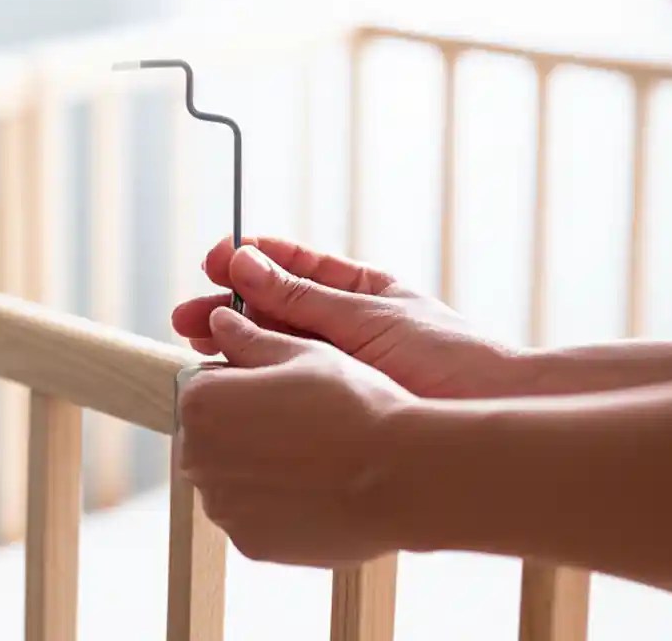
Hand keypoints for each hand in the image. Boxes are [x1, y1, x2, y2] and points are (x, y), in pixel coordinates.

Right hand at [172, 236, 519, 397]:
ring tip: (195, 343)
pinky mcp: (331, 399)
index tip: (213, 259)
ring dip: (230, 340)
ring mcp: (334, 363)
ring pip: (269, 345)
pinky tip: (225, 375)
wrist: (486, 413)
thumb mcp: (367, 315)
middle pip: (269, 307)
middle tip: (185, 316)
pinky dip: (251, 375)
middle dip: (225, 306)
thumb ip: (301, 295)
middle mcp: (339, 324)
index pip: (291, 265)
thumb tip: (244, 262)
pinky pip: (282, 380)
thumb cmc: (446, 356)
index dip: (248, 259)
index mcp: (356, 289)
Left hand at [178, 306, 413, 566]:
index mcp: (200, 402)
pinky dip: (275, 507)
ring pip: (231, 480)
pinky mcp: (248, 543)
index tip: (278, 391)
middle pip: (210, 436)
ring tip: (313, 459)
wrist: (401, 474)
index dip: (241, 384)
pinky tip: (315, 491)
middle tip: (300, 425)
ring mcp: (221, 506)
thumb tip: (219, 321)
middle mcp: (196, 457)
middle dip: (242, 428)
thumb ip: (250, 340)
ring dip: (257, 470)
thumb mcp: (303, 355)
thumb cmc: (353, 405)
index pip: (202, 388)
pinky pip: (253, 518)